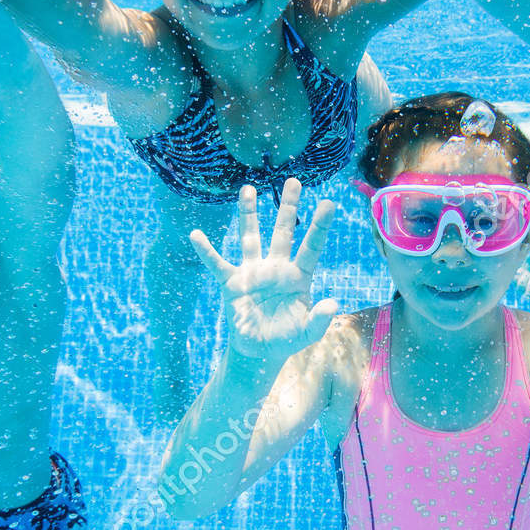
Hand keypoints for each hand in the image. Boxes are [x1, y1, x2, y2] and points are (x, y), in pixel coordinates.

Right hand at [191, 179, 339, 362]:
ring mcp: (253, 272)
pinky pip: (216, 264)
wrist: (260, 350)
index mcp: (298, 276)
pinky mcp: (231, 282)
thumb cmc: (286, 338)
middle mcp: (276, 267)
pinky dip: (206, 251)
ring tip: (248, 188)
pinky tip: (196, 235)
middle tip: (294, 180)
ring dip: (249, 214)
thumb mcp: (308, 333)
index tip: (329, 203)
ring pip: (251, 237)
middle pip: (283, 231)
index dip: (319, 227)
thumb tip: (333, 304)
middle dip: (288, 207)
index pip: (311, 247)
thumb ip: (320, 319)